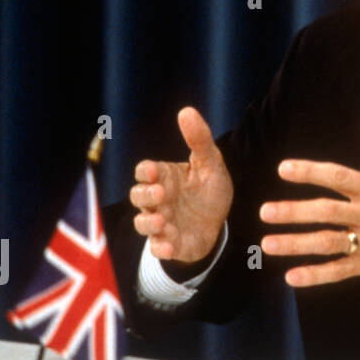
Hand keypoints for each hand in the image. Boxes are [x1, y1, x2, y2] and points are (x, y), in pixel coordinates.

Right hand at [130, 106, 233, 263]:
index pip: (145, 172)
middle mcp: (158, 200)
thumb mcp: (211, 163)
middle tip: (160, 193)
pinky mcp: (170, 244)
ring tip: (162, 221)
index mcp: (165, 178)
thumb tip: (186, 111)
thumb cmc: (209, 189)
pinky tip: (168, 246)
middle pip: (138, 196)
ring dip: (149, 223)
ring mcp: (161, 223)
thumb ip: (199, 140)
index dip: (146, 172)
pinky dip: (161, 248)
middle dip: (145, 195)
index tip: (154, 171)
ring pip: (143, 223)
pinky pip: (158, 248)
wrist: (221, 222)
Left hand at [261, 112, 359, 287]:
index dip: (311, 172)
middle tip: (264, 212)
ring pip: (329, 243)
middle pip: (327, 212)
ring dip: (296, 244)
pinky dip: (316, 275)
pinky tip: (291, 277)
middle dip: (294, 212)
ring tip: (268, 243)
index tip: (283, 169)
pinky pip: (340, 271)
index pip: (340, 177)